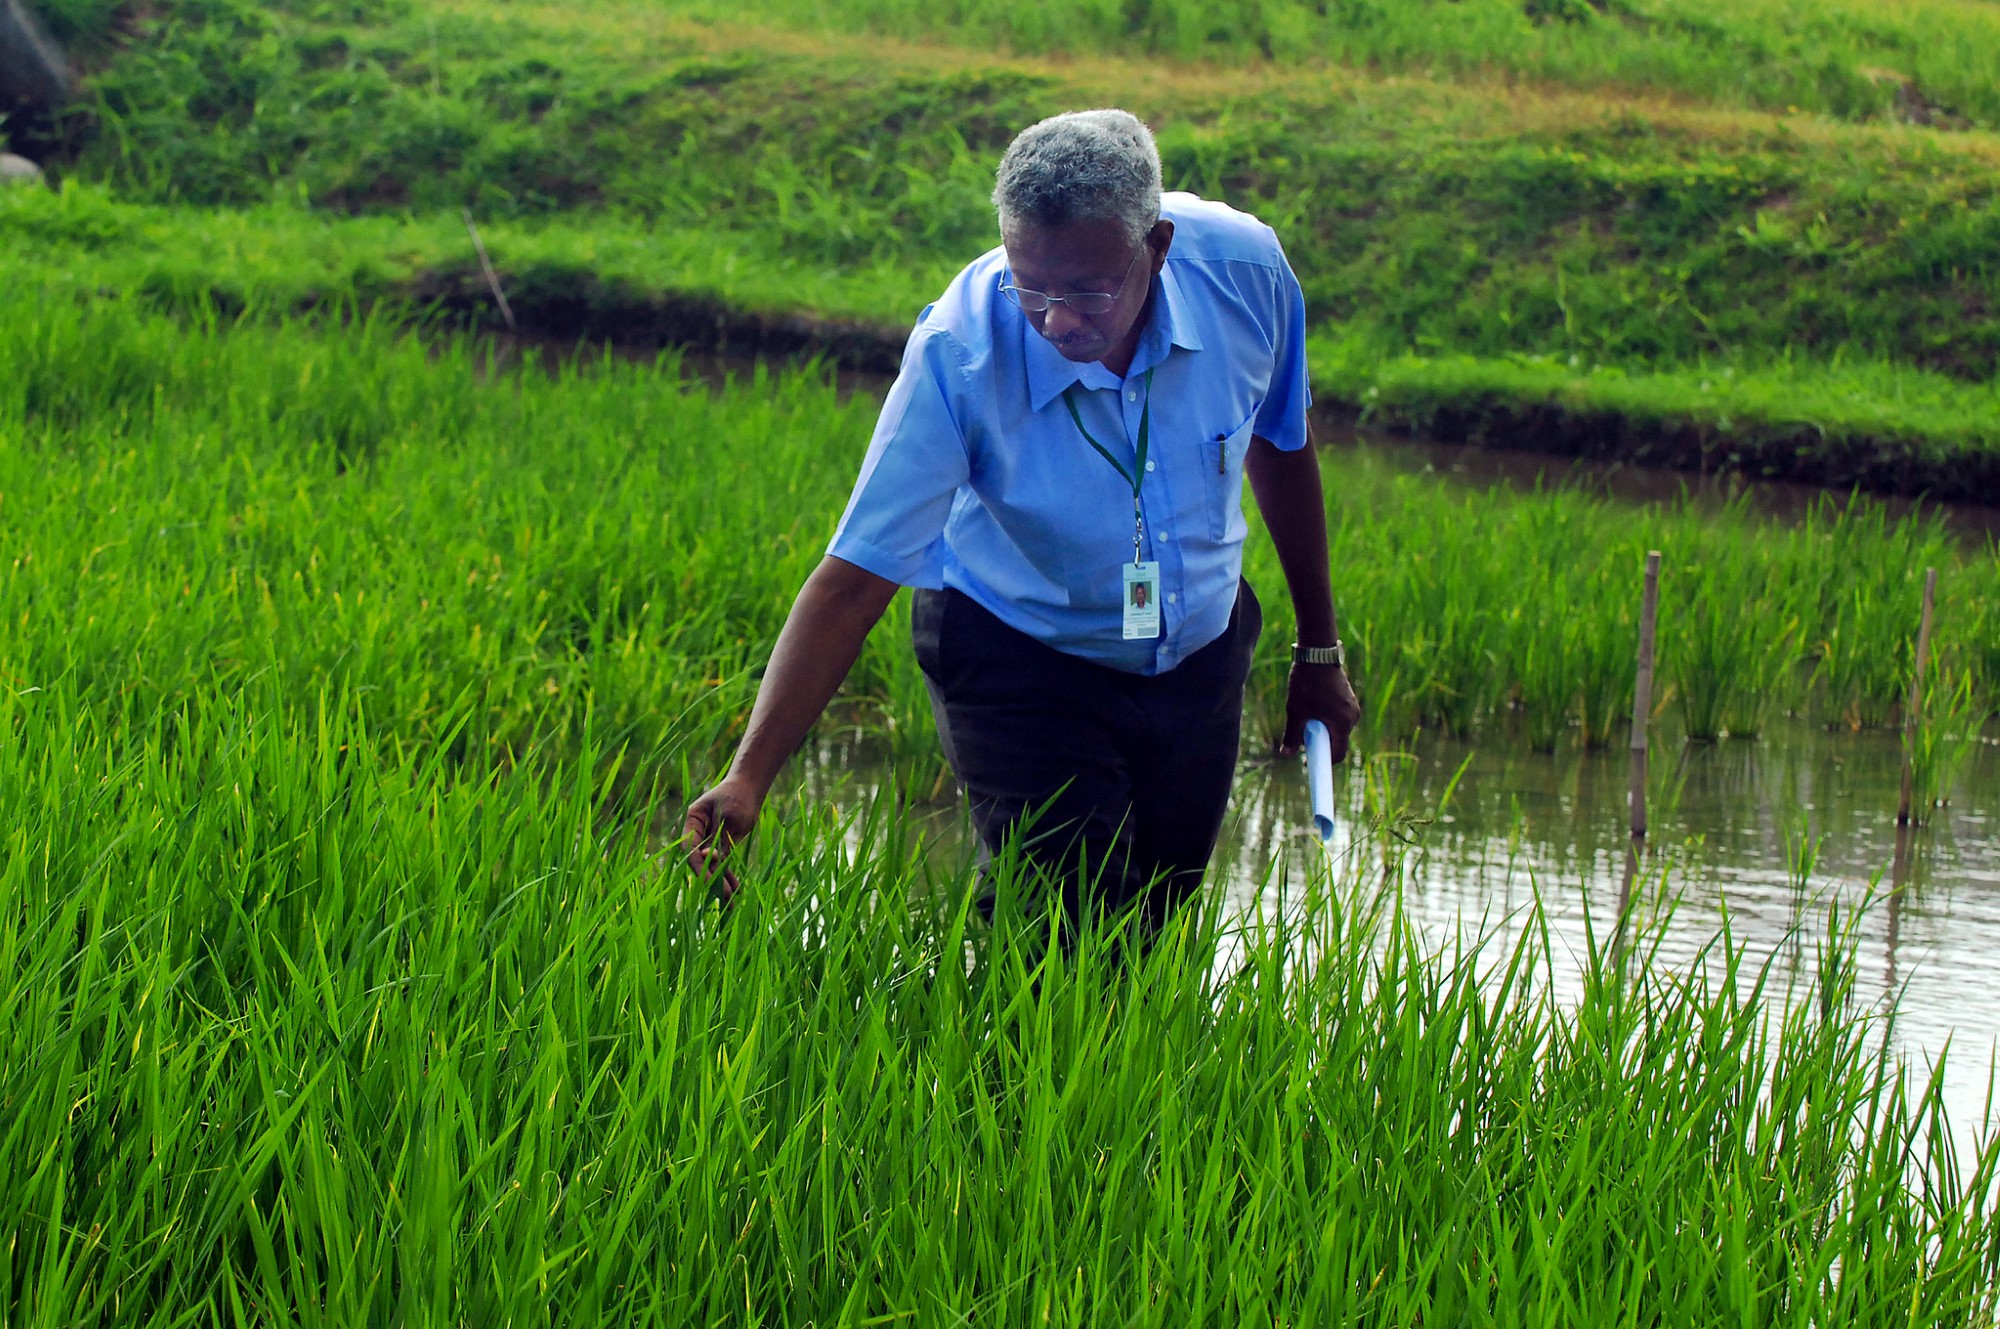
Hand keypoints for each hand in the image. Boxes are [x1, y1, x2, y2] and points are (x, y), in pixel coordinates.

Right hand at [681, 777, 762, 903]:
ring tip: (732, 899)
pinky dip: (729, 875)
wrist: (749, 789)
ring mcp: (707, 840)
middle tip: (725, 895)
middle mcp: (696, 833)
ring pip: (711, 865)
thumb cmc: (737, 796)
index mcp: (692, 820)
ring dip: (721, 881)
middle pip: (699, 860)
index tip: (709, 880)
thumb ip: (719, 837)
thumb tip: (708, 858)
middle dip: (712, 879)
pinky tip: (737, 889)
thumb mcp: (729, 815)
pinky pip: (722, 864)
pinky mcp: (720, 846)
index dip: (698, 866)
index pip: (690, 847)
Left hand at [1275, 663, 1360, 760]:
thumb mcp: (1296, 710)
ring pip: (1337, 728)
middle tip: (1301, 736)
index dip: (1322, 762)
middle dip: (1319, 742)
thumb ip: (1292, 734)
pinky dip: (1326, 718)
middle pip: (1337, 741)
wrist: (1318, 653)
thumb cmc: (1307, 682)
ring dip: (1322, 729)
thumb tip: (1286, 754)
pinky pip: (1338, 717)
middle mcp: (1352, 717)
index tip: (1307, 763)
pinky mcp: (1349, 699)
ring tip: (1305, 716)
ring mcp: (1352, 707)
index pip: (1337, 754)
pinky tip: (1312, 706)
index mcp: (1343, 723)